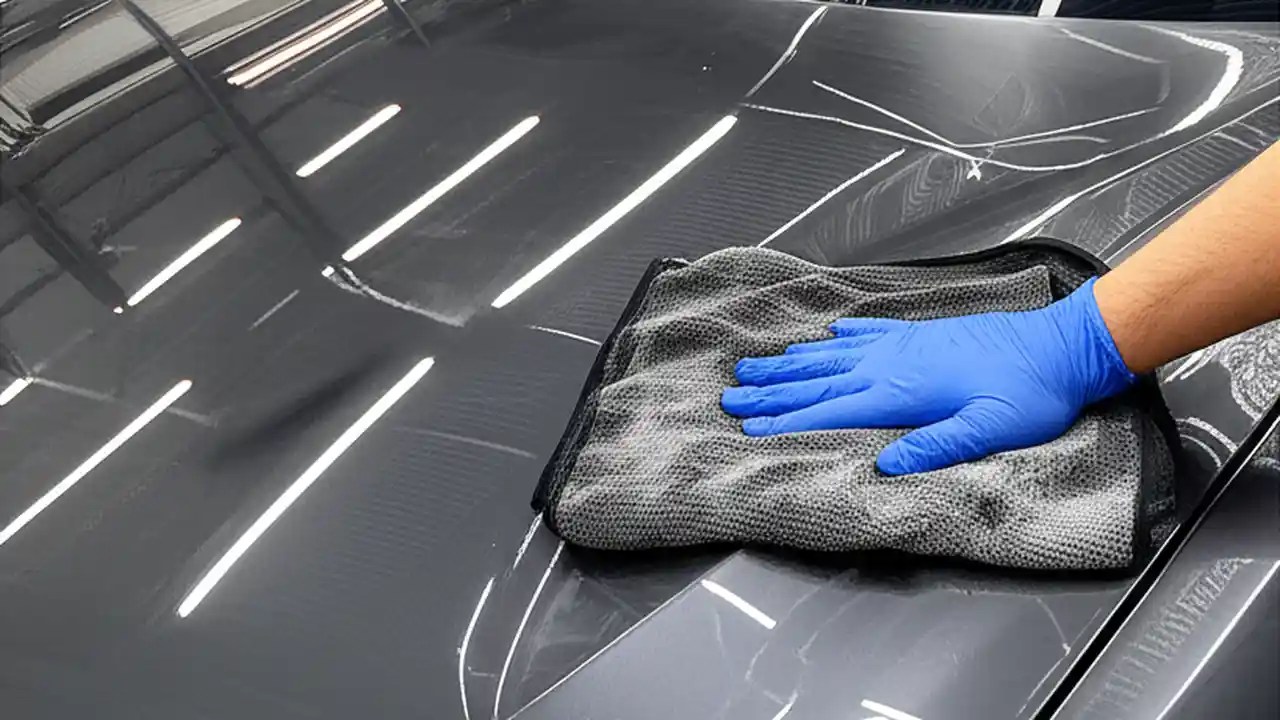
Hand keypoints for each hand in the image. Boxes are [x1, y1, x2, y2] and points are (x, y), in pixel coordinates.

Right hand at [721, 278, 1135, 473]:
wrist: (1061, 346)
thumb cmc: (1031, 394)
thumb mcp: (990, 430)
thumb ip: (936, 445)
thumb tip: (885, 464)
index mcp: (903, 391)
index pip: (832, 410)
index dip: (788, 422)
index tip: (750, 428)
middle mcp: (893, 362)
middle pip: (819, 380)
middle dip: (772, 392)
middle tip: (732, 397)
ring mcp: (905, 343)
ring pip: (835, 353)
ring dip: (793, 362)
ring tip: (758, 365)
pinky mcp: (922, 333)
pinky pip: (871, 330)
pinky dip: (844, 332)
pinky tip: (828, 331)